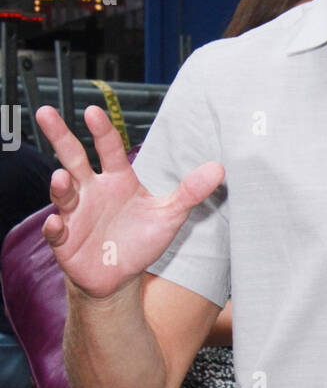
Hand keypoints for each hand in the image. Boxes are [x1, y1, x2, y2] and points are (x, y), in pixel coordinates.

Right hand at [34, 104, 224, 299]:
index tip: (93, 112)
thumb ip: (190, 192)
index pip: (109, 148)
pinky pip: (56, 231)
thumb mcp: (169, 215)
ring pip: (63, 193)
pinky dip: (55, 227)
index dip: (102, 130)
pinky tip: (57, 224)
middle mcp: (92, 190)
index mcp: (117, 179)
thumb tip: (219, 169)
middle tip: (46, 113)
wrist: (120, 276)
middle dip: (59, 136)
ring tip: (63, 178)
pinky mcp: (65, 240)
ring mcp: (75, 213)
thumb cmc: (141, 240)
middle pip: (72, 157)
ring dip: (61, 185)